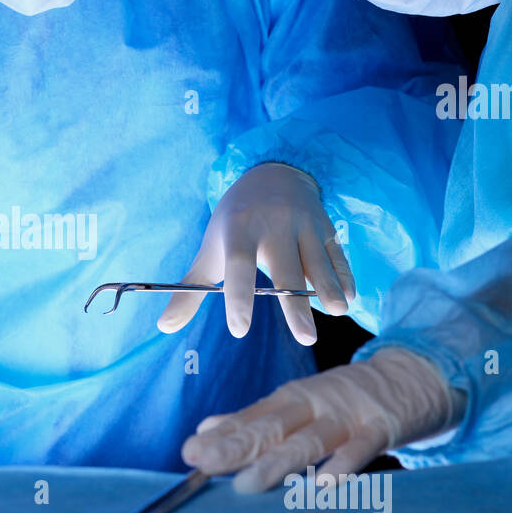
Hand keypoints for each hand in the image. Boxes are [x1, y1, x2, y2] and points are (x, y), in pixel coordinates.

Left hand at [158, 163, 354, 343]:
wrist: (271, 173)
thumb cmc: (235, 222)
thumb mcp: (211, 249)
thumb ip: (190, 290)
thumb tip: (164, 326)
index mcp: (238, 231)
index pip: (238, 266)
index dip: (238, 297)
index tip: (239, 329)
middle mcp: (273, 225)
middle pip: (285, 268)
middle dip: (295, 304)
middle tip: (306, 339)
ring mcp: (302, 223)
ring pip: (317, 260)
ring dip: (329, 288)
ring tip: (337, 311)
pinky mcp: (325, 226)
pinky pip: (337, 253)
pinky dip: (344, 276)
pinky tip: (348, 298)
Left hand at [181, 349, 463, 491]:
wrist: (416, 374)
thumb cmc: (347, 399)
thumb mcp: (299, 403)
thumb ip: (255, 419)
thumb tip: (206, 428)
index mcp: (290, 399)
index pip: (249, 418)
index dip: (219, 436)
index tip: (188, 453)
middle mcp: (313, 404)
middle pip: (270, 426)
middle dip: (235, 446)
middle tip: (204, 465)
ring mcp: (347, 415)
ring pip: (309, 440)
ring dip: (278, 463)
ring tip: (248, 484)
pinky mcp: (382, 426)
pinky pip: (362, 447)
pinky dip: (344, 464)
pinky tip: (325, 483)